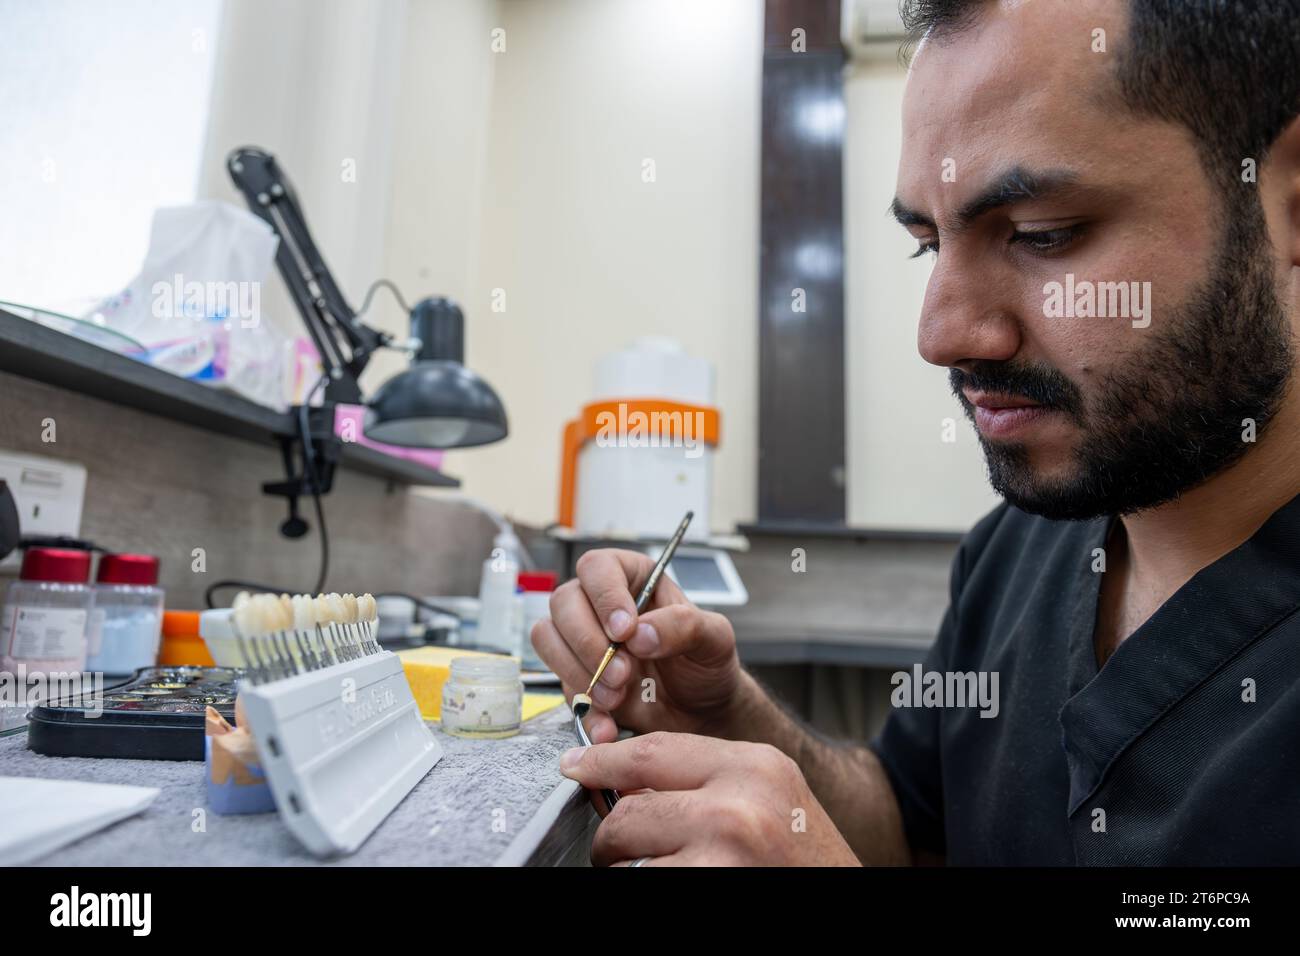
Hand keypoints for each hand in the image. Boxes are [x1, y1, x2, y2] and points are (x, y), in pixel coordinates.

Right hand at [531, 549, 745, 742]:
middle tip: (623, 674)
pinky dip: (583, 711)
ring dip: (579, 672)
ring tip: (618, 697)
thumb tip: (641, 634)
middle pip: (564, 602)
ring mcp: (583, 641)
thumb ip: (684, 626)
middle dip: (589, 643)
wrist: (701, 713)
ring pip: (548, 638)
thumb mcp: (714, 638)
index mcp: (632, 578)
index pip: (598, 567)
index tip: (625, 631)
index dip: (605, 596)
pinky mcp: (576, 678)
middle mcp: (600, 605)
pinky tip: (609, 725)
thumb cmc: (706, 663)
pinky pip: (559, 686)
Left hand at [560, 731, 860, 865]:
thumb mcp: (771, 801)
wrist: (850, 917)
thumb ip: (711, 781)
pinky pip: (639, 884)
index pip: (654, 751)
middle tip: (620, 852)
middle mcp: (740, 802)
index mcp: (756, 767)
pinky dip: (641, 886)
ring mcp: (723, 851)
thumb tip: (628, 780)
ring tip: (658, 874)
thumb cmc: (807, 866)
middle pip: (629, 807)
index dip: (605, 761)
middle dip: (613, 835)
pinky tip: (672, 885)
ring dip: (626, 871)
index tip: (577, 767)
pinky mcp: (707, 889)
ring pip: (625, 856)